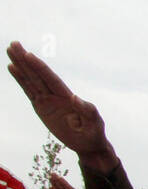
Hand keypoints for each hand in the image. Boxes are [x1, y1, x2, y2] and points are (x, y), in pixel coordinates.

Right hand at [7, 42, 116, 171]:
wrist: (88, 144)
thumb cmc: (94, 133)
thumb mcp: (94, 123)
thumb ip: (87, 110)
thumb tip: (75, 97)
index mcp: (68, 97)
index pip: (51, 79)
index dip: (40, 68)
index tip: (28, 55)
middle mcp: (56, 95)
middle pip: (38, 75)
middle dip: (26, 60)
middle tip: (14, 44)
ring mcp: (48, 100)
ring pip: (31, 80)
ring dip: (20, 66)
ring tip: (10, 50)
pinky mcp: (42, 107)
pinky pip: (29, 91)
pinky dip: (21, 80)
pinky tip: (12, 68)